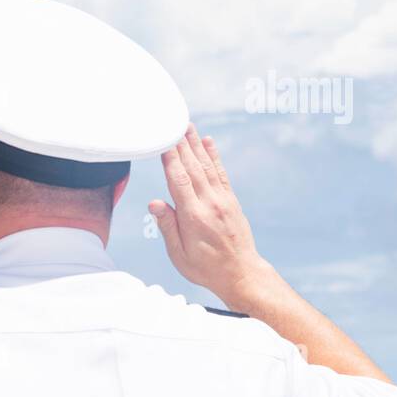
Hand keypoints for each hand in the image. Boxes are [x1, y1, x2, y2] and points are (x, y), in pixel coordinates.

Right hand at [148, 124, 277, 307]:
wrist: (241, 273)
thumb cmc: (205, 268)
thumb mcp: (179, 254)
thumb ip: (167, 227)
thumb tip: (155, 203)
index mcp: (194, 217)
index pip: (178, 181)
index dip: (170, 158)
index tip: (162, 140)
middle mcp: (210, 204)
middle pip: (193, 168)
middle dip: (182, 144)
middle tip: (173, 122)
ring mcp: (223, 200)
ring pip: (206, 166)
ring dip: (196, 144)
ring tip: (187, 126)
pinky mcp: (230, 201)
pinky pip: (220, 173)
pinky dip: (213, 156)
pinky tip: (207, 142)